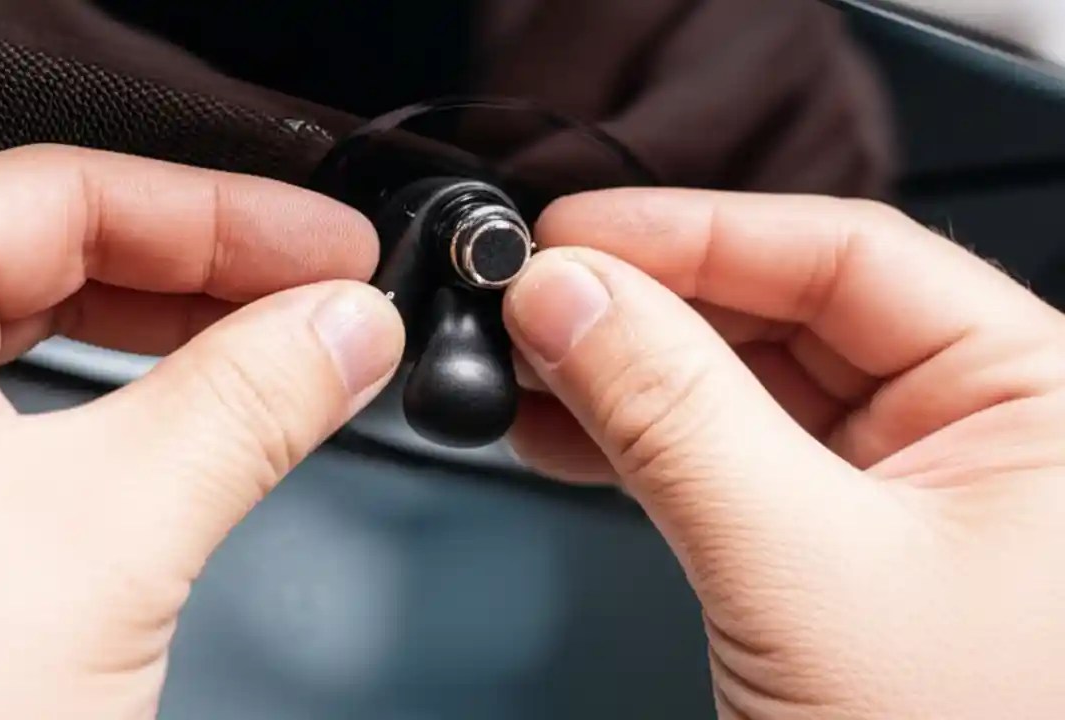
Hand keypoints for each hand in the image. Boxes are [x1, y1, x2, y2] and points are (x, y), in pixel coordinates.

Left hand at [0, 146, 403, 718]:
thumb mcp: (110, 534)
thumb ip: (249, 400)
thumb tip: (345, 325)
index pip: (62, 193)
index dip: (223, 216)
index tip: (332, 248)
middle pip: (56, 248)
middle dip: (213, 272)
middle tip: (331, 293)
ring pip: (43, 324)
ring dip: (180, 336)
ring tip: (293, 344)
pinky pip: (27, 404)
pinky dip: (130, 401)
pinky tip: (205, 408)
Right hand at [504, 190, 1064, 718]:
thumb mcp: (805, 573)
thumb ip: (676, 418)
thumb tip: (570, 299)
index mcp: (1038, 400)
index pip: (845, 256)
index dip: (695, 233)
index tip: (573, 238)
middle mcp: (977, 435)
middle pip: (785, 312)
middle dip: (647, 305)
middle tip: (535, 300)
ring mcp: (900, 496)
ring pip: (744, 388)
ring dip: (626, 373)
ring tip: (528, 363)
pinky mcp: (832, 554)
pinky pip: (725, 462)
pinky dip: (637, 444)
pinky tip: (564, 430)